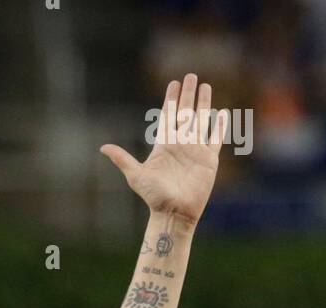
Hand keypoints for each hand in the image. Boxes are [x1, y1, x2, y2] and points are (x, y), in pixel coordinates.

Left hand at [100, 74, 224, 228]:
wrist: (173, 214)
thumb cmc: (154, 197)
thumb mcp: (136, 176)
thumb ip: (123, 159)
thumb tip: (103, 148)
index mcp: (164, 145)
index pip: (168, 116)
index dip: (171, 99)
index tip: (173, 83)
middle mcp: (180, 144)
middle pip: (185, 113)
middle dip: (187, 94)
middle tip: (190, 75)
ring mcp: (195, 151)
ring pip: (201, 120)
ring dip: (203, 104)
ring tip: (205, 86)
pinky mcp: (209, 160)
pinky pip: (215, 139)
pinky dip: (219, 127)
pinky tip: (222, 114)